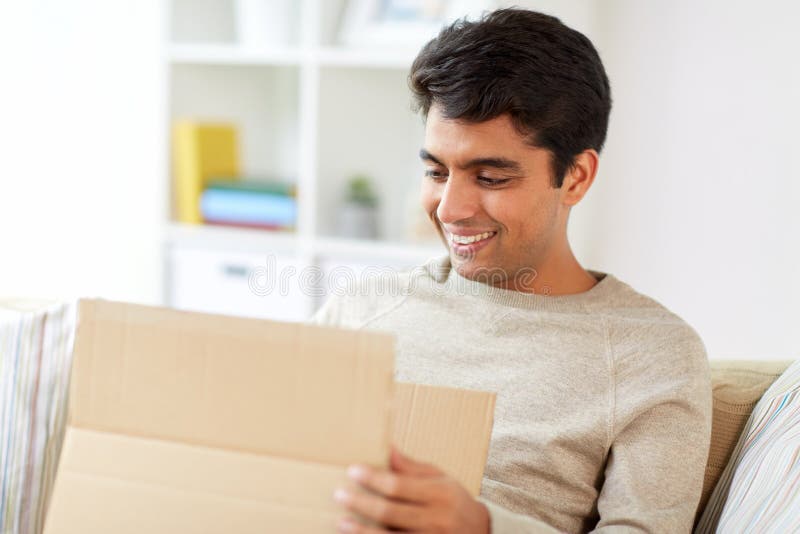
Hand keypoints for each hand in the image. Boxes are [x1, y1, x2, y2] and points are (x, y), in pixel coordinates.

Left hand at [333, 446, 490, 532]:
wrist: (482, 533)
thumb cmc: (455, 502)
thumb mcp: (440, 479)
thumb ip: (411, 468)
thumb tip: (386, 447)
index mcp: (440, 494)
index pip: (400, 486)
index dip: (374, 478)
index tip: (352, 471)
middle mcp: (436, 520)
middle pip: (391, 512)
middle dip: (362, 503)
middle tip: (339, 494)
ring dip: (362, 531)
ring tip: (341, 521)